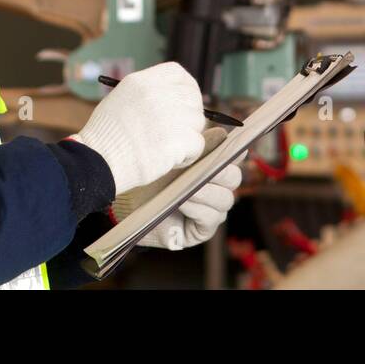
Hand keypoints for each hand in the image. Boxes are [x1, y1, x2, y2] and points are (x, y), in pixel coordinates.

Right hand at [72, 62, 205, 194]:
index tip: (185, 101)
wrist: (97, 162)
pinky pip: (197, 144)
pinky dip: (187, 156)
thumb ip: (146, 95)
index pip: (178, 73)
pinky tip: (168, 160)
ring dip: (186, 137)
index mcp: (142, 82)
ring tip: (163, 149)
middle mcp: (159, 94)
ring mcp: (170, 115)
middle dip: (189, 115)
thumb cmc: (105, 138)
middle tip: (177, 132)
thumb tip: (173, 98)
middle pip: (193, 97)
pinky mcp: (179, 139)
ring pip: (197, 122)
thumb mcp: (120, 100)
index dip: (186, 88)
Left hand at [112, 128, 245, 249]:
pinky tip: (183, 202)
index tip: (231, 148)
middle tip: (206, 168)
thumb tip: (222, 134)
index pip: (235, 158)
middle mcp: (218, 189)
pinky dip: (198, 208)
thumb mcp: (176, 159)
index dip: (235, 152)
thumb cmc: (153, 177)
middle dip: (220, 172)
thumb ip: (198, 148)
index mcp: (214, 167)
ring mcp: (213, 210)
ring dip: (206, 192)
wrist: (130, 204)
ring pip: (225, 199)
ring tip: (187, 188)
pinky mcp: (204, 229)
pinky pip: (211, 217)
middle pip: (234, 178)